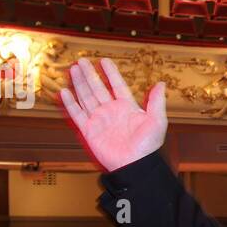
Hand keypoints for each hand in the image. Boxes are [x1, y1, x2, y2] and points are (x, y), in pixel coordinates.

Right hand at [59, 57, 166, 172]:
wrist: (134, 165)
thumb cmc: (147, 146)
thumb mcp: (157, 121)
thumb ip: (157, 102)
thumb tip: (161, 83)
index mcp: (127, 107)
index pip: (117, 85)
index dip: (111, 73)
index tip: (104, 60)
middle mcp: (111, 111)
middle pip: (98, 88)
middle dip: (90, 74)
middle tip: (82, 60)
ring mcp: (99, 120)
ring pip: (86, 97)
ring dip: (79, 83)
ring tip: (73, 69)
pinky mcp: (89, 130)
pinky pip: (77, 114)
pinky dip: (70, 103)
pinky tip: (65, 91)